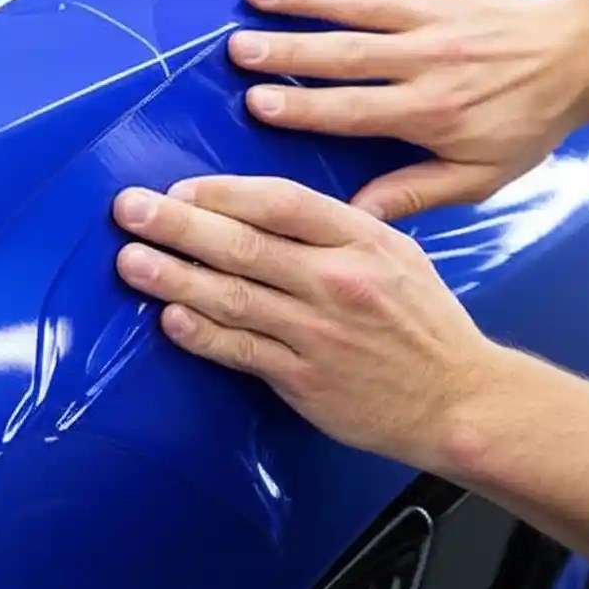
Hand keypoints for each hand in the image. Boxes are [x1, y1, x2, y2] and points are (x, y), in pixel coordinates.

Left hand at [112, 176, 512, 472]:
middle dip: (178, 224)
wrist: (459, 400)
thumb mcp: (398, 253)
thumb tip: (267, 204)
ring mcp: (319, 333)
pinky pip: (242, 351)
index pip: (281, 203)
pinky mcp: (306, 379)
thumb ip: (338, 227)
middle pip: (245, 245)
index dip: (224, 192)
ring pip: (233, 297)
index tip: (181, 188)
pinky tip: (170, 318)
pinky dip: (203, 335)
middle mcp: (338, 281)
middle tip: (129, 209)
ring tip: (130, 261)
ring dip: (174, 277)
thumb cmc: (425, 324)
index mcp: (362, 240)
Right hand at [229, 0, 588, 218]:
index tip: (256, 102)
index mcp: (431, 112)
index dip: (303, 107)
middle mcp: (427, 60)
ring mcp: (433, 17)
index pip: (353, 110)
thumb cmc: (525, 124)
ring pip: (358, 4)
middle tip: (236, 47)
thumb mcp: (481, 177)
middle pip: (345, 54)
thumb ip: (416, 193)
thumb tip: (356, 213)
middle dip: (287, 49)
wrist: (577, 57)